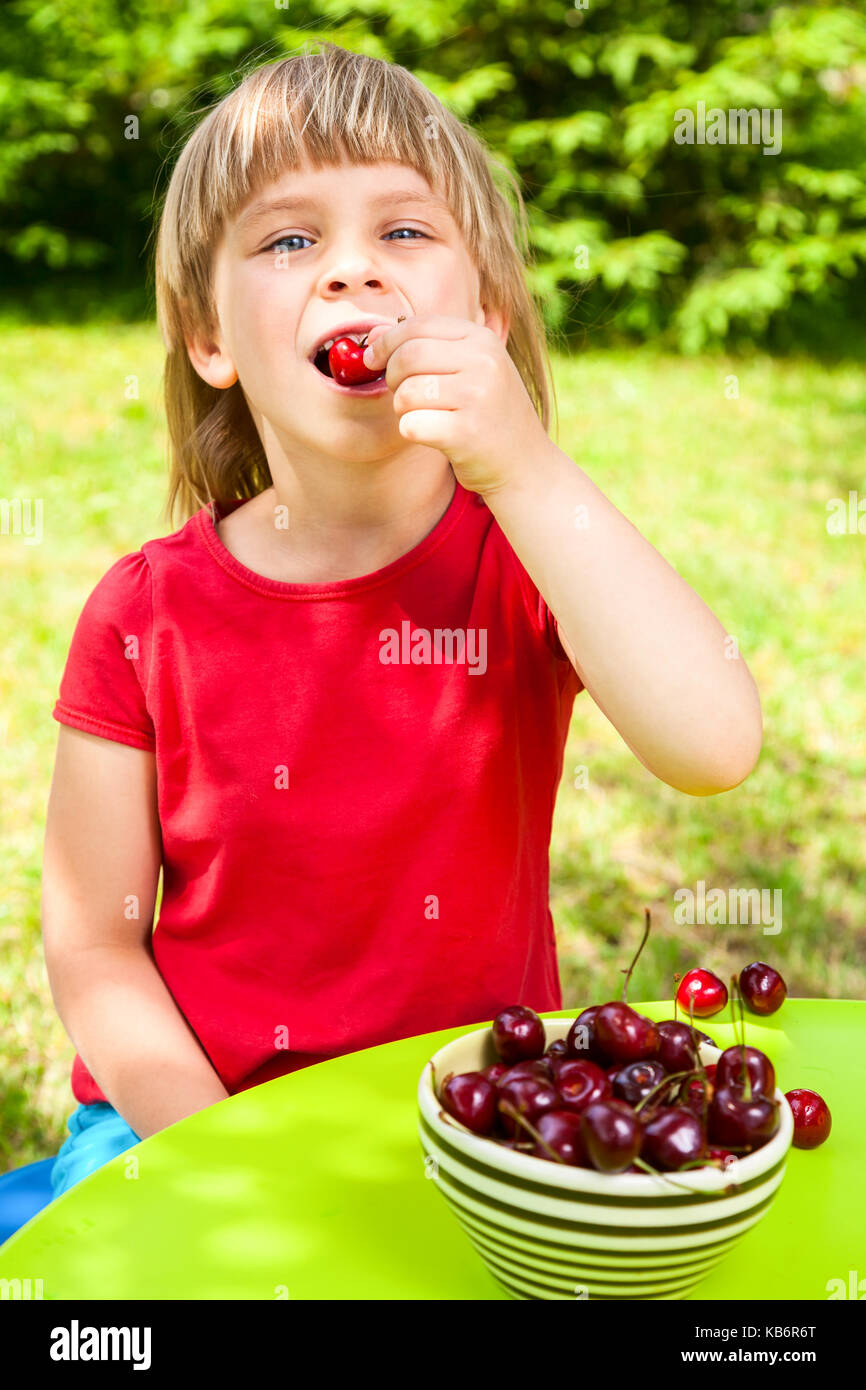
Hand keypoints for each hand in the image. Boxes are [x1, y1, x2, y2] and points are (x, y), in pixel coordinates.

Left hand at [362, 314, 548, 496]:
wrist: (526, 465)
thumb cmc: (490, 415)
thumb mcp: (472, 369)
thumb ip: (428, 348)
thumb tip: (375, 333)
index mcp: (483, 340)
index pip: (419, 325)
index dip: (387, 341)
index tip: (373, 359)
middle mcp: (484, 363)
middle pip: (408, 356)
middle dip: (391, 376)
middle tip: (400, 393)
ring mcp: (477, 398)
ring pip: (406, 393)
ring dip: (403, 408)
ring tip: (423, 415)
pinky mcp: (466, 434)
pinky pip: (411, 425)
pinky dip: (412, 431)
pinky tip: (431, 435)